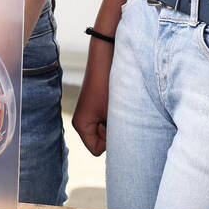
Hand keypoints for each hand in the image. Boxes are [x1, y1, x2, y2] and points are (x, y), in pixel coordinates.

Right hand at [71, 36, 112, 155]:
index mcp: (81, 125)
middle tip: (115, 112)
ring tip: (117, 104)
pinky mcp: (97, 107)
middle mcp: (82, 122)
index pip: (97, 150)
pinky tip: (117, 101)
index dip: (109, 140)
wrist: (106, 57)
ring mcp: (89, 114)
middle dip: (113, 131)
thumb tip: (128, 150)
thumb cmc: (109, 85)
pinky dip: (116, 114)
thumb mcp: (116, 113)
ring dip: (116, 121)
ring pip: (108, 132)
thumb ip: (119, 135)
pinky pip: (109, 121)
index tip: (112, 119)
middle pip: (102, 142)